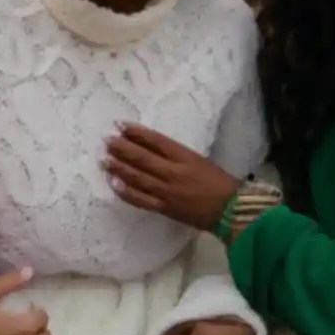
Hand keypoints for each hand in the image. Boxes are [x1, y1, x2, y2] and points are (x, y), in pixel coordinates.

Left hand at [104, 123, 238, 229]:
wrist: (230, 209)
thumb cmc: (218, 181)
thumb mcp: (199, 160)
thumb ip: (175, 155)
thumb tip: (149, 148)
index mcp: (185, 156)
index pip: (156, 141)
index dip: (136, 132)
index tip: (120, 125)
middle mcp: (174, 172)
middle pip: (142, 158)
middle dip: (122, 148)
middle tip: (106, 140)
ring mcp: (167, 191)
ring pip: (138, 177)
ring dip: (119, 168)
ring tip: (104, 159)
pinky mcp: (165, 208)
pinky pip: (141, 199)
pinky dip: (126, 192)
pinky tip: (114, 184)